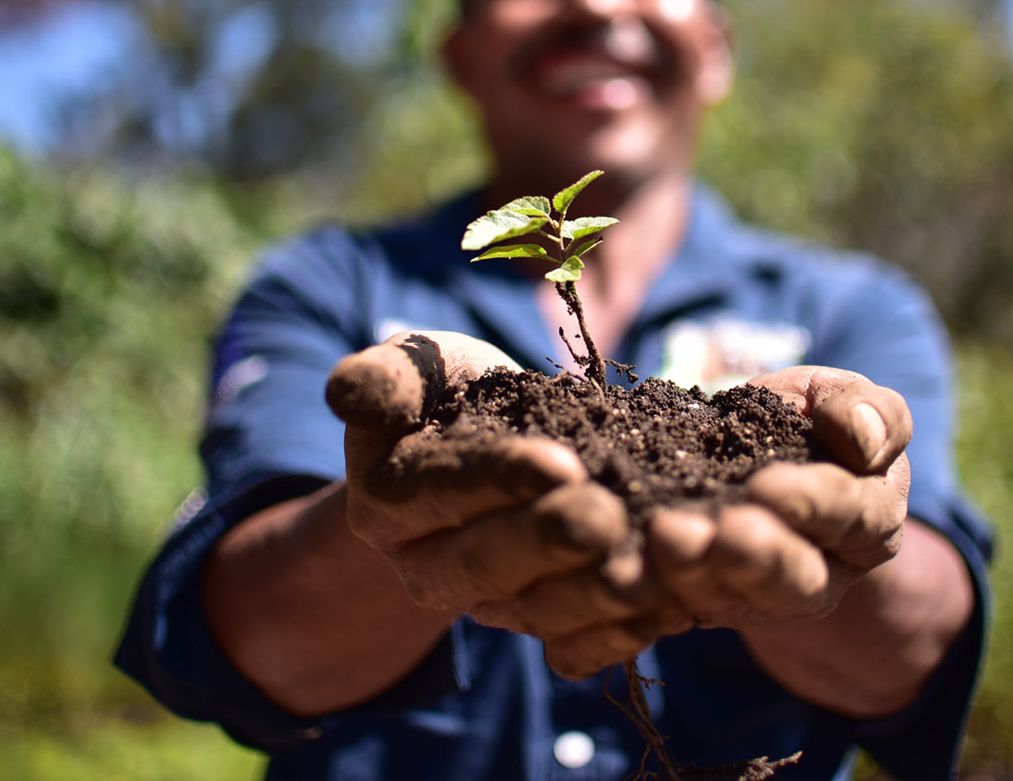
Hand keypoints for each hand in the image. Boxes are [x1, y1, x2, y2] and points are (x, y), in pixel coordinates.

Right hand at [326, 330, 687, 677]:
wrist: (484, 445)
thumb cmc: (449, 395)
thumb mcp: (415, 368)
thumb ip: (384, 377)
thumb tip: (346, 394)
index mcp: (388, 502)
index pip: (441, 490)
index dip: (497, 479)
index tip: (561, 461)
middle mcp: (428, 566)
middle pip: (485, 564)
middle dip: (548, 542)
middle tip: (607, 517)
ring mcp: (488, 603)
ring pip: (536, 612)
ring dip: (592, 596)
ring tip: (645, 572)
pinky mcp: (541, 624)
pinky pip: (575, 646)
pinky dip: (620, 634)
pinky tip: (666, 608)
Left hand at [646, 366, 911, 628]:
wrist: (754, 456)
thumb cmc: (813, 423)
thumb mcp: (844, 401)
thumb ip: (870, 412)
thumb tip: (864, 438)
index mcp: (869, 521)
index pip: (849, 516)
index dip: (810, 504)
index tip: (765, 486)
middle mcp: (821, 574)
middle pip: (796, 581)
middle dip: (755, 560)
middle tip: (720, 534)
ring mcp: (757, 596)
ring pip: (731, 597)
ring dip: (695, 571)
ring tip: (666, 538)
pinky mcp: (703, 602)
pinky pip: (677, 602)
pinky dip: (651, 583)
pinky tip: (626, 561)